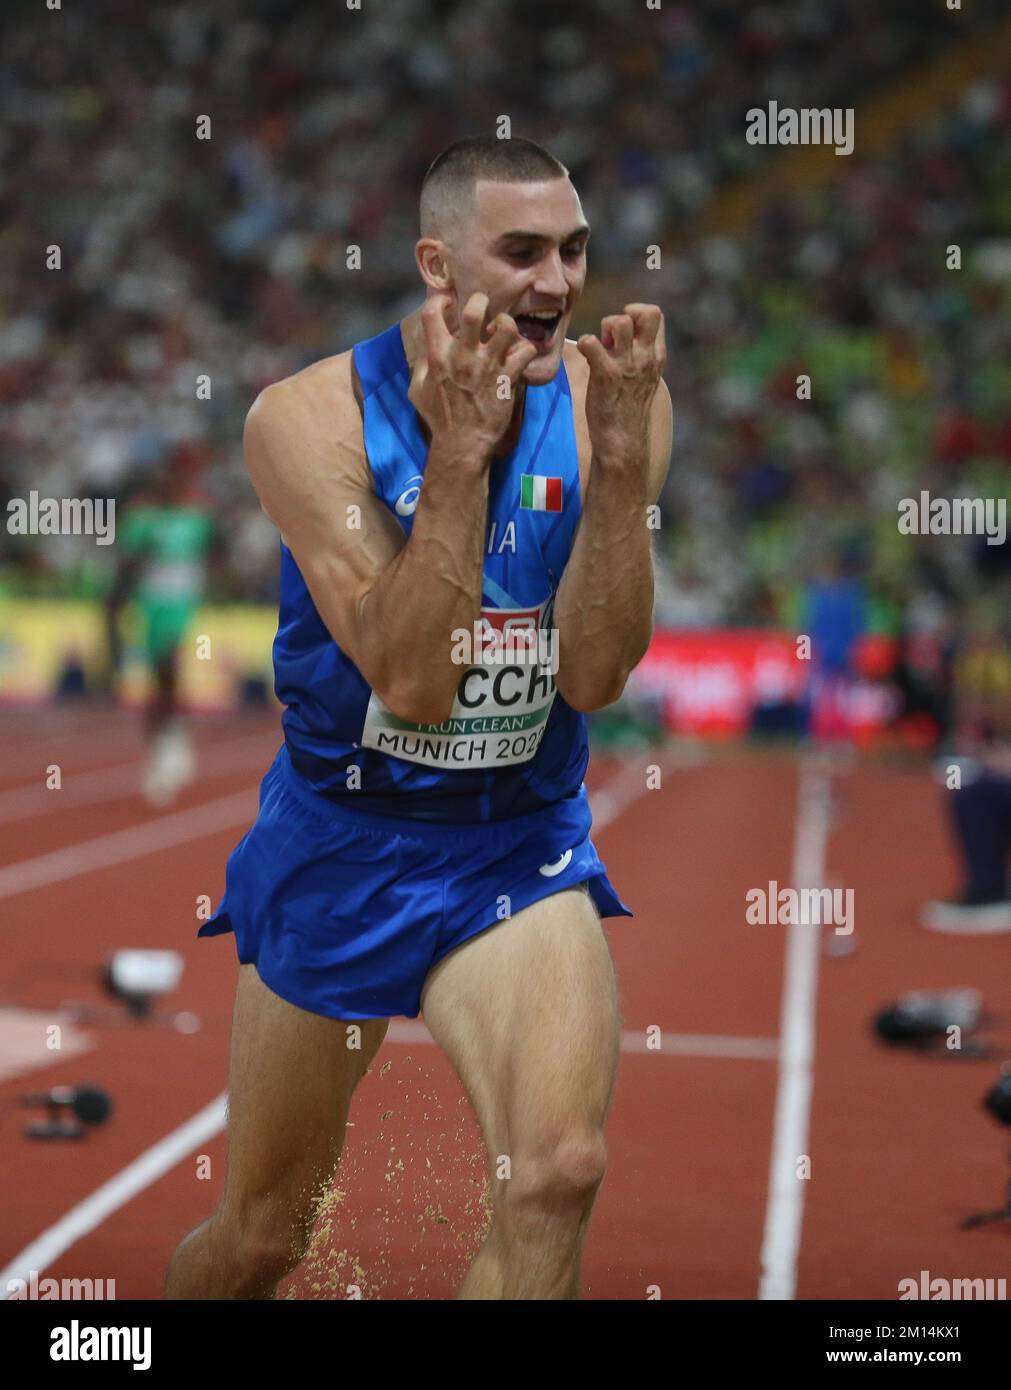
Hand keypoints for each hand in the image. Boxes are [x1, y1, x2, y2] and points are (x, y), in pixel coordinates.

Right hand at [408, 292, 537, 456]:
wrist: (462, 444)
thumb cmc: (439, 418)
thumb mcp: (417, 390)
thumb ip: (421, 363)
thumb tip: (427, 345)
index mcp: (437, 356)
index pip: (432, 313)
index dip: (440, 300)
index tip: (448, 304)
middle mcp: (463, 356)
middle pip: (474, 310)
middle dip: (480, 301)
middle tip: (483, 308)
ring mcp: (489, 366)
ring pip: (507, 327)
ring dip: (506, 324)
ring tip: (503, 333)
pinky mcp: (508, 378)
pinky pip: (525, 351)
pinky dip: (525, 349)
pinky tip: (517, 355)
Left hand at [577, 304, 665, 455]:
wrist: (623, 441)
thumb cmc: (628, 409)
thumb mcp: (644, 378)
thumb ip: (639, 355)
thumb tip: (620, 333)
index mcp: (656, 356)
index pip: (655, 315)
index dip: (636, 313)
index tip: (624, 331)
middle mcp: (645, 357)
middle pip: (645, 312)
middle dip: (623, 316)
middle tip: (611, 337)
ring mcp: (626, 365)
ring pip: (619, 322)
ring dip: (603, 328)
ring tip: (599, 348)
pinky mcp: (606, 374)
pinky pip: (591, 342)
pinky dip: (584, 344)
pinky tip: (584, 355)